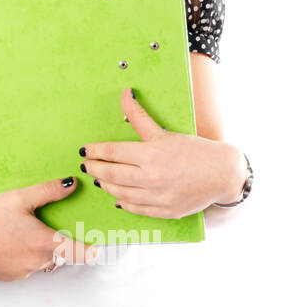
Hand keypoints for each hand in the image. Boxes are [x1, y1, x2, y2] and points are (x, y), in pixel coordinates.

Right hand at [0, 176, 99, 280]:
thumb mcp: (18, 198)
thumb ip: (48, 191)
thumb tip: (72, 183)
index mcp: (45, 242)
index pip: (80, 253)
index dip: (91, 250)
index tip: (97, 246)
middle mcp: (38, 261)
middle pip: (60, 254)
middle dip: (56, 241)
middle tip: (41, 225)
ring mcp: (24, 271)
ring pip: (42, 260)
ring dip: (38, 248)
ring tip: (20, 231)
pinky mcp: (10, 276)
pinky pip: (25, 266)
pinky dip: (22, 255)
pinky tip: (8, 242)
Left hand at [78, 87, 247, 217]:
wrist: (222, 174)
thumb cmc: (194, 151)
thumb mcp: (165, 133)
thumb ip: (139, 116)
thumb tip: (125, 94)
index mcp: (150, 154)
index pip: (112, 152)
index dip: (95, 151)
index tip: (85, 151)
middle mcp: (151, 177)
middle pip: (111, 174)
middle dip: (94, 169)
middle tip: (86, 166)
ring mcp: (157, 197)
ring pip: (120, 193)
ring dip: (105, 185)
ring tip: (99, 179)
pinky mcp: (164, 212)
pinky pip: (135, 209)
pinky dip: (123, 203)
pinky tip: (117, 197)